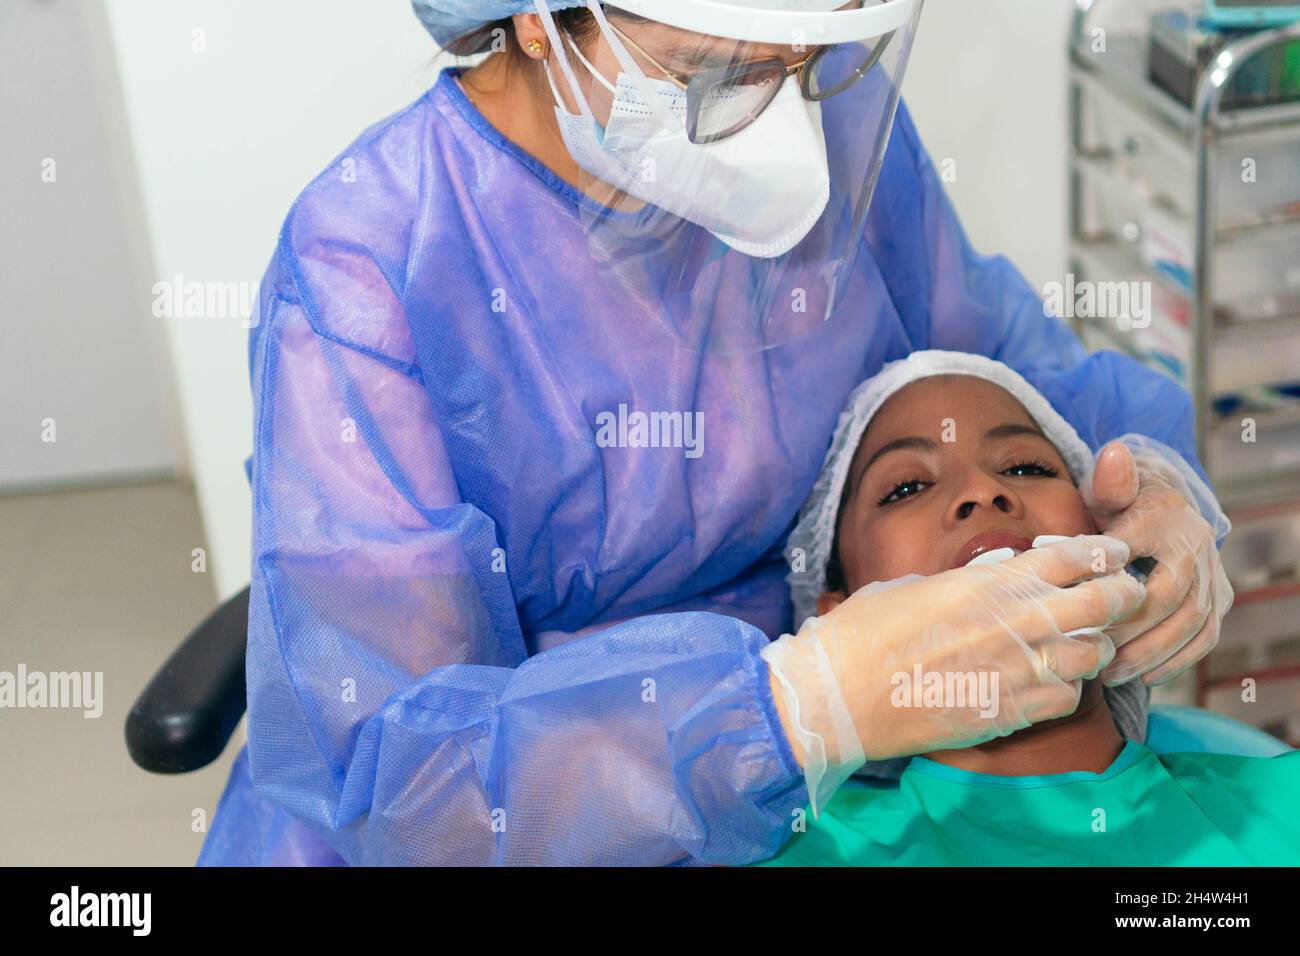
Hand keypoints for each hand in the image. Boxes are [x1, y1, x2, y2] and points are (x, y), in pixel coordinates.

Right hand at [763, 535, 1143, 813]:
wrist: (841, 694)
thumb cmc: (865, 632)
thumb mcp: (918, 586)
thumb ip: (968, 582)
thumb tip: (993, 579)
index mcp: (991, 581)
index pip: (1073, 556)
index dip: (1103, 550)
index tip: (1115, 552)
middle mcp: (1016, 622)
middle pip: (1102, 601)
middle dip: (1124, 592)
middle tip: (1127, 592)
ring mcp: (1018, 670)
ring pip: (1094, 654)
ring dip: (1096, 644)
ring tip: (1087, 641)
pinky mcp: (1010, 712)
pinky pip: (1068, 697)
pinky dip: (1069, 686)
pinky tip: (1053, 681)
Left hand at [1084, 440, 1234, 686]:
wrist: (1165, 505)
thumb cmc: (1124, 501)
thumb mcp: (1110, 487)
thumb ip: (1109, 480)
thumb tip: (1113, 454)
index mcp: (1163, 519)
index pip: (1133, 556)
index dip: (1102, 587)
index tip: (1072, 611)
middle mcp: (1196, 547)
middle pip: (1166, 599)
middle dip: (1128, 632)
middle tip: (1090, 655)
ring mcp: (1212, 575)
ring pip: (1190, 624)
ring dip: (1150, 654)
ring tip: (1110, 673)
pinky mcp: (1219, 598)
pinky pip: (1205, 637)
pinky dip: (1177, 661)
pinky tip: (1144, 678)